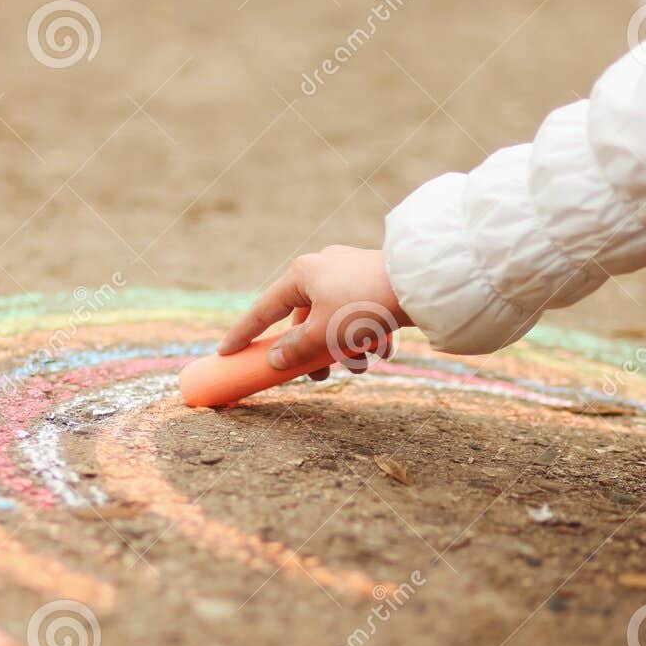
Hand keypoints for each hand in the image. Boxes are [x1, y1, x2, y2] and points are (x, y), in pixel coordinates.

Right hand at [218, 245, 410, 379]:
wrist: (419, 286)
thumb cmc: (364, 305)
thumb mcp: (322, 334)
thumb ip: (294, 350)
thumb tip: (275, 359)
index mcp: (302, 273)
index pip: (263, 309)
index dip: (243, 333)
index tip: (226, 352)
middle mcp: (323, 268)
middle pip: (304, 320)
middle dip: (312, 352)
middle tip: (316, 376)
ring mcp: (350, 273)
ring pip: (335, 321)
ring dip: (344, 349)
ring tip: (362, 365)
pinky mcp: (374, 282)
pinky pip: (360, 315)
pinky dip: (366, 336)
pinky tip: (384, 348)